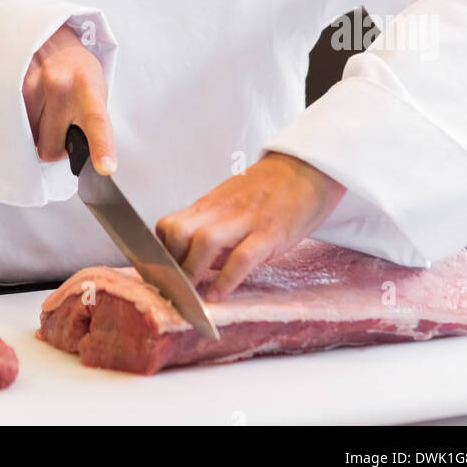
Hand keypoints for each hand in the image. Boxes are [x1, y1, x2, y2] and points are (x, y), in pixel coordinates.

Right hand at [22, 21, 116, 174]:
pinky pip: (14, 126)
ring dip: (36, 131)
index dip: (101, 147)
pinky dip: (22, 121)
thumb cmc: (76, 67)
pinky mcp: (11, 87)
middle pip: (50, 149)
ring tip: (44, 107)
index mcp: (87, 88)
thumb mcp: (94, 88)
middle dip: (54, 144)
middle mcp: (60, 87)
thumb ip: (90, 121)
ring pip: (30, 140)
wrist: (49, 34)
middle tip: (60, 123)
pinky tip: (31, 102)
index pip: (96, 122)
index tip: (106, 167)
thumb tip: (86, 157)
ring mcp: (32, 86)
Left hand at [155, 151, 345, 300]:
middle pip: (178, 232)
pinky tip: (220, 296)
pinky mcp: (271, 232)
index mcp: (210, 206)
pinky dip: (227, 279)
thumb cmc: (268, 191)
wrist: (305, 169)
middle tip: (175, 288)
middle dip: (171, 264)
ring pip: (204, 242)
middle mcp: (222, 211)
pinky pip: (242, 257)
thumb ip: (212, 226)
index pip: (169, 225)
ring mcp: (246, 220)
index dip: (161, 253)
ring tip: (193, 296)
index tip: (162, 275)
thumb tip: (192, 261)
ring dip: (194, 273)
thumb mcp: (231, 203)